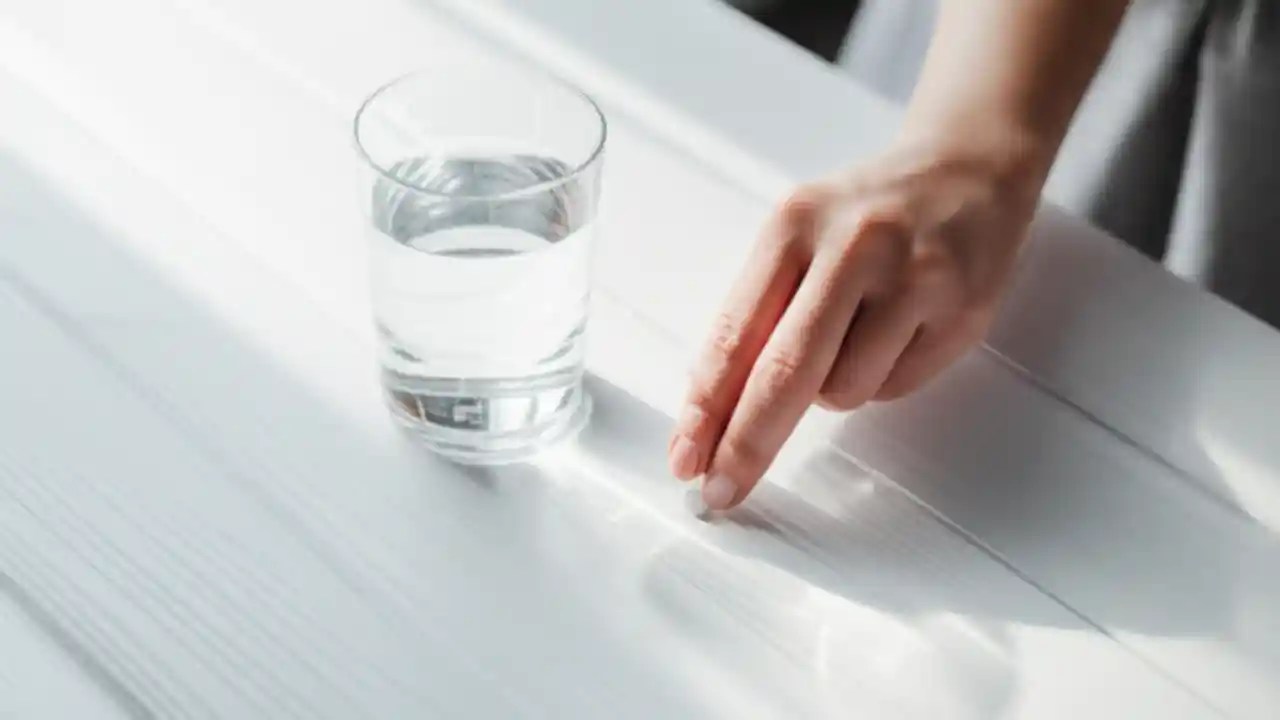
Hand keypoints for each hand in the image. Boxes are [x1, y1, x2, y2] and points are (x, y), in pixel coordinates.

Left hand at [668, 138, 1042, 509]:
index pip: (736, 333)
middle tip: (721, 489)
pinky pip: (896, 387)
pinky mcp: (961, 311)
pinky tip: (902, 331)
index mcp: (793, 225)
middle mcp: (853, 246)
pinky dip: (884, 377)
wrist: (969, 168)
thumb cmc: (869, 214)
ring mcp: (913, 279)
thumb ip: (758, 312)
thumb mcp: (798, 238)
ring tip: (861, 331)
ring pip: (845, 390)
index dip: (707, 406)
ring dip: (836, 389)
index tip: (687, 456)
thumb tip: (712, 408)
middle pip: (787, 371)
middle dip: (747, 442)